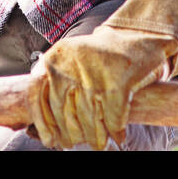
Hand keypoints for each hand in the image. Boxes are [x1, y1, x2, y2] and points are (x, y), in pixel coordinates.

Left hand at [29, 0, 177, 148]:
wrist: (140, 34)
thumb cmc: (103, 55)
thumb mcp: (71, 59)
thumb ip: (56, 82)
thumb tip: (45, 125)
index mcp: (54, 57)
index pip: (36, 95)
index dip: (42, 122)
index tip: (49, 139)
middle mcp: (70, 65)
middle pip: (64, 113)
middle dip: (70, 133)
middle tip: (74, 143)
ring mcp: (94, 74)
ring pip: (89, 121)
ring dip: (95, 138)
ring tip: (99, 144)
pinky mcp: (118, 83)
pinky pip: (113, 120)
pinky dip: (116, 132)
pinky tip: (119, 136)